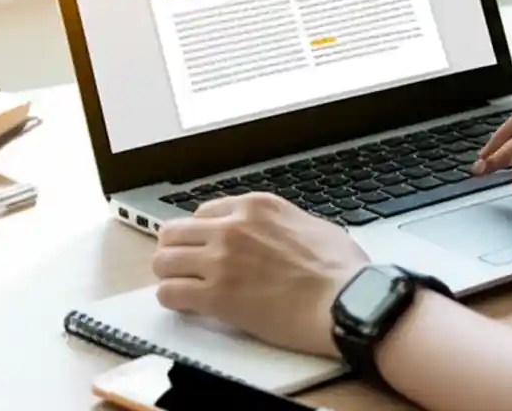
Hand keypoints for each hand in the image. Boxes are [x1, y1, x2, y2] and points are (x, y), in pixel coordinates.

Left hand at [152, 193, 368, 357]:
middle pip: (175, 231)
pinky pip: (170, 293)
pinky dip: (172, 299)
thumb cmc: (341, 270)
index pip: (204, 212)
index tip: (204, 246)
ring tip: (178, 286)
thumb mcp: (313, 225)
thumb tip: (280, 233)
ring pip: (164, 260)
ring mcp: (221, 260)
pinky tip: (183, 305)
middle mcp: (232, 227)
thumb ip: (284, 224)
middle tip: (181, 266)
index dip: (201, 232)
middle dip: (175, 249)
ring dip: (169, 274)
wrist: (346, 301)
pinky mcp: (216, 295)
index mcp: (256, 207)